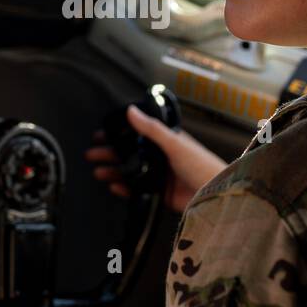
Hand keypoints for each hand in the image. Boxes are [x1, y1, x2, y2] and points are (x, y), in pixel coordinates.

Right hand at [85, 105, 227, 212]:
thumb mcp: (175, 143)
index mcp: (166, 141)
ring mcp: (159, 176)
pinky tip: (113, 185)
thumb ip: (152, 129)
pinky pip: (137, 190)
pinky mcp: (160, 194)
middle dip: (110, 153)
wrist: (215, 195)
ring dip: (114, 170)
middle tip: (92, 154)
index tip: (101, 135)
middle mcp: (161, 157)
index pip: (136, 134)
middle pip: (130, 153)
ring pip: (131, 171)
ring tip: (98, 170)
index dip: (118, 134)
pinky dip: (124, 188)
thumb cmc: (202, 165)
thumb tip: (131, 111)